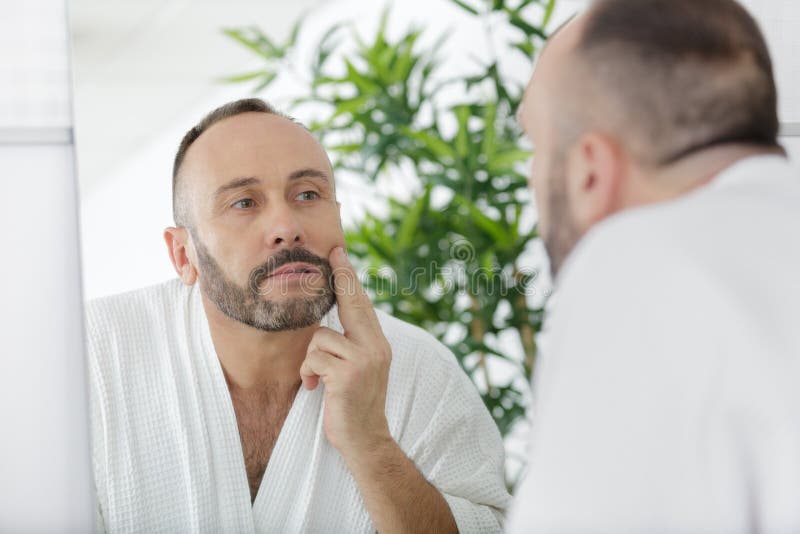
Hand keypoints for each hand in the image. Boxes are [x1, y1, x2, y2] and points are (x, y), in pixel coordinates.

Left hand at [299, 246, 392, 457]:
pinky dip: (308, 374)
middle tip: (333, 252)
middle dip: (341, 277)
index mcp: (378, 343)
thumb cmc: (353, 402)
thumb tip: (332, 317)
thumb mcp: (358, 368)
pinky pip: (314, 359)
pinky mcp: (349, 375)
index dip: (350, 278)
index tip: (340, 253)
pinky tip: (316, 389)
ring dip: (312, 360)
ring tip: (320, 379)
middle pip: (352, 303)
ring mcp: (365, 360)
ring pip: (320, 338)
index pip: (362, 303)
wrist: (365, 439)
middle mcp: (376, 347)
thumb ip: (351, 342)